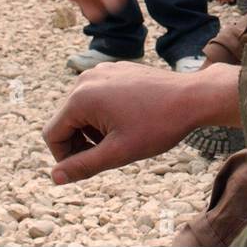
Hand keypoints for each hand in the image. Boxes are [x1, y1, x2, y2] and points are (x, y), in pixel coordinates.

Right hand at [43, 61, 237, 183]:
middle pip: (66, 121)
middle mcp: (86, 79)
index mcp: (81, 98)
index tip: (92, 165)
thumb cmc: (158, 125)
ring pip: (82, 109)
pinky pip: (98, 95)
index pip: (53, 135)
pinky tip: (130, 119)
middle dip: (82, 141)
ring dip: (94, 128)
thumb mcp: (118, 152)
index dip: (66, 158)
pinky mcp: (116, 69)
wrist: (193, 97)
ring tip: (123, 135)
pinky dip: (105, 112)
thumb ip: (83, 166)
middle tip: (112, 152)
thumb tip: (54, 178)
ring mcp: (101, 71)